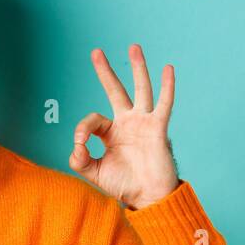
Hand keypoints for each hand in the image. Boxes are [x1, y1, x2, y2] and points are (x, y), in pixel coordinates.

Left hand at [69, 44, 179, 209]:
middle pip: (115, 90)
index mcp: (111, 133)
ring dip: (137, 68)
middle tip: (95, 51)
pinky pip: (164, 104)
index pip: (93, 120)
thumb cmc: (124, 185)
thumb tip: (75, 148)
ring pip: (141, 89)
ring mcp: (143, 123)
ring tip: (133, 47)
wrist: (148, 197)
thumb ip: (80, 161)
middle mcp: (127, 123)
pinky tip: (168, 68)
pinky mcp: (158, 128)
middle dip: (105, 72)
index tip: (79, 146)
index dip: (81, 130)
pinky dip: (167, 87)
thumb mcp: (95, 173)